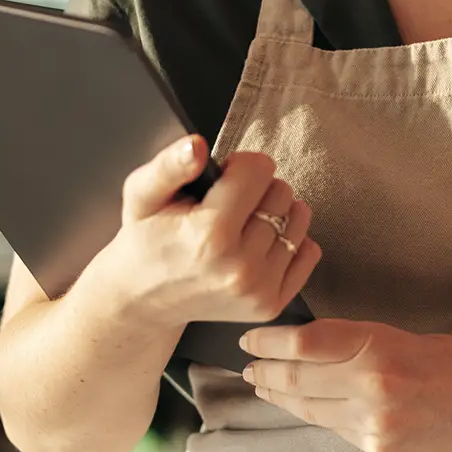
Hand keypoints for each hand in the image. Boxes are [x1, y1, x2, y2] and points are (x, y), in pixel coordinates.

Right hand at [99, 137, 319, 331]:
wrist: (144, 299)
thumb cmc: (146, 241)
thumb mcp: (142, 195)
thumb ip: (169, 165)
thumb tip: (197, 146)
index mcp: (209, 234)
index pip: (259, 169)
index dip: (239, 165)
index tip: (223, 179)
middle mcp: (239, 266)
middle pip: (282, 192)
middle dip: (258, 189)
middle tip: (228, 205)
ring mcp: (258, 289)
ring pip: (298, 219)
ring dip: (276, 213)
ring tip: (243, 223)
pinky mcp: (271, 304)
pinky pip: (308, 252)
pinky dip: (290, 242)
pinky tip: (259, 244)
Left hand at [240, 320, 451, 451]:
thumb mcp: (401, 337)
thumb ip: (352, 346)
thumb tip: (302, 351)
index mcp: (377, 346)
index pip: (303, 344)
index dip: (268, 342)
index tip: (249, 339)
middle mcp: (371, 385)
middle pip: (296, 378)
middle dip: (264, 372)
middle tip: (247, 365)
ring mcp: (373, 423)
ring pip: (309, 409)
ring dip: (281, 397)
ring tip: (263, 386)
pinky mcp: (380, 448)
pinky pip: (336, 429)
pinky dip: (314, 415)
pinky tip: (304, 407)